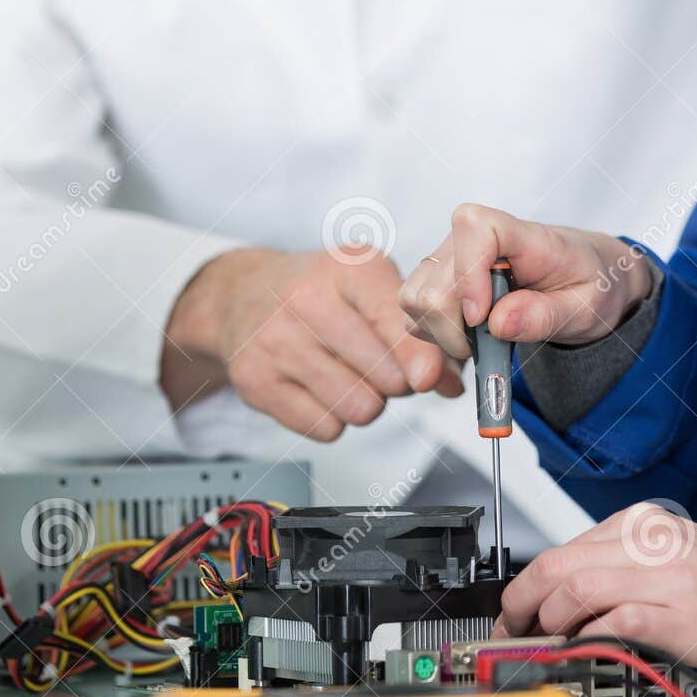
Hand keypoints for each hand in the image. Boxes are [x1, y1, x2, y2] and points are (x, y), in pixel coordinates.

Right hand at [161, 246, 461, 438]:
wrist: (245, 294)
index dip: (422, 355)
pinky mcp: (254, 379)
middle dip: (398, 383)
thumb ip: (420, 333)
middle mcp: (306, 298)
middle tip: (385, 369)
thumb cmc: (323, 293)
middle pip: (385, 375)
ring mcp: (275, 340)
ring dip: (368, 404)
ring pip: (358, 406)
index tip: (430, 376)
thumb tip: (451, 384)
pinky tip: (321, 388)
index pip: (397, 321)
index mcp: (348, 268)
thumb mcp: (373, 289)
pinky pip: (324, 428)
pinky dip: (334, 419)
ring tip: (352, 376)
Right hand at [398, 202, 653, 359]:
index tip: (481, 317)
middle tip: (493, 348)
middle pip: (434, 284)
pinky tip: (469, 343)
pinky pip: (414, 315)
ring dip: (444, 337)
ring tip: (483, 343)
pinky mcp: (436, 279)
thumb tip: (499, 322)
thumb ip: (544, 315)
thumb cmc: (587, 283)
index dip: (468, 275)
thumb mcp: (585, 307)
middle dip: (456, 332)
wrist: (585, 277)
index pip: (474, 227)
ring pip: (415, 302)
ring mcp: (450, 258)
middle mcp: (474, 238)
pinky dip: (436, 340)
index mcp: (522, 234)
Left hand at [494, 505, 696, 682]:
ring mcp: (668, 575)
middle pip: (561, 563)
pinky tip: (579, 652)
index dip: (528, 585)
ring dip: (548, 622)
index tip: (516, 613)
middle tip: (513, 633)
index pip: (565, 547)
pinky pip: (614, 620)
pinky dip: (585, 638)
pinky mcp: (682, 614)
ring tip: (543, 647)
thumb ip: (623, 569)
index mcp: (647, 524)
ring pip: (577, 586)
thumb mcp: (675, 562)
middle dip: (522, 602)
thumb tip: (564, 598)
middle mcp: (654, 541)